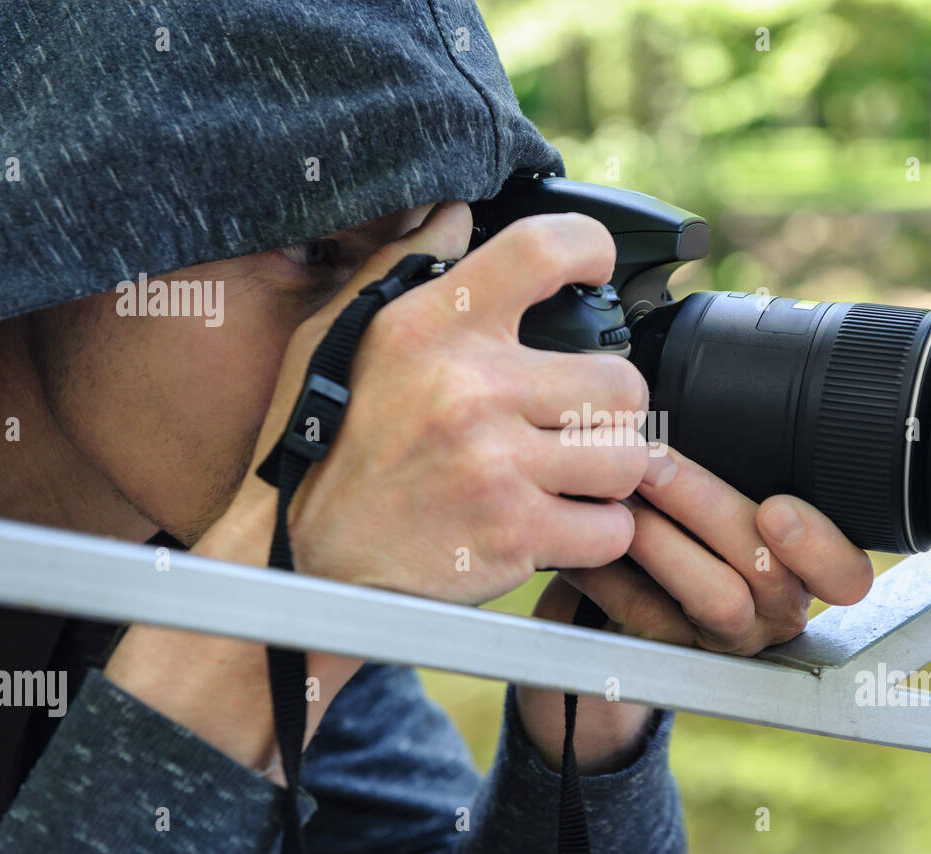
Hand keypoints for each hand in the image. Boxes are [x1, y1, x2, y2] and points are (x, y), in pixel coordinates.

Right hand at [109, 203, 652, 772]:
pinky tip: (560, 525)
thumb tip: (453, 213)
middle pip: (620, 379)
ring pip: (627, 457)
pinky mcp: (514, 536)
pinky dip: (596, 532)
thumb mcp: (340, 338)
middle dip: (609, 405)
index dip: (591, 249)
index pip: (543, 249)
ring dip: (608, 471)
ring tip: (572, 475)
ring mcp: (497, 466)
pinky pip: (610, 528)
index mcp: (431, 328)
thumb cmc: (322, 446)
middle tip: (579, 420)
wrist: (303, 563)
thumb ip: (400, 267)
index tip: (597, 270)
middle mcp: (471, 390)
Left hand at [517, 444, 871, 772]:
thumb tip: (703, 401)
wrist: (628, 597)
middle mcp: (775, 610)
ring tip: (622, 493)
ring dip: (664, 538)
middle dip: (706, 505)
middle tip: (654, 460)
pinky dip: (612, 570)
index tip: (778, 510)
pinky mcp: (670, 652)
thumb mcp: (725, 496)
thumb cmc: (688, 525)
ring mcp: (723, 637)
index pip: (845, 575)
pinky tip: (587, 534)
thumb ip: (737, 467)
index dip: (820, 546)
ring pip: (715, 597)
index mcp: (807, 569)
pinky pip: (647, 614)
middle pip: (766, 568)